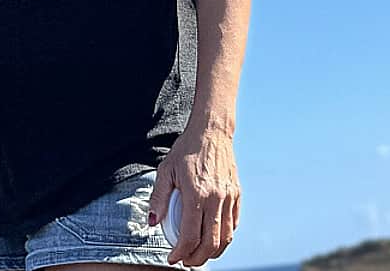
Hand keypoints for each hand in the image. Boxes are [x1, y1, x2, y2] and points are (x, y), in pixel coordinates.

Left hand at [148, 121, 241, 266]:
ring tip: (199, 254)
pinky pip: (233, 224)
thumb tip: (153, 222)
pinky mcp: (237, 194)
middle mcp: (215, 198)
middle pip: (210, 243)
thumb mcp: (165, 170)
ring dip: (212, 252)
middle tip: (185, 261)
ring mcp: (229, 196)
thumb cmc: (186, 149)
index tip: (172, 258)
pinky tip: (213, 238)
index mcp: (196, 194)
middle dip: (196, 259)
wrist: (211, 131)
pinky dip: (224, 237)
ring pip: (225, 237)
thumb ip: (158, 198)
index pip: (190, 236)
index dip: (180, 253)